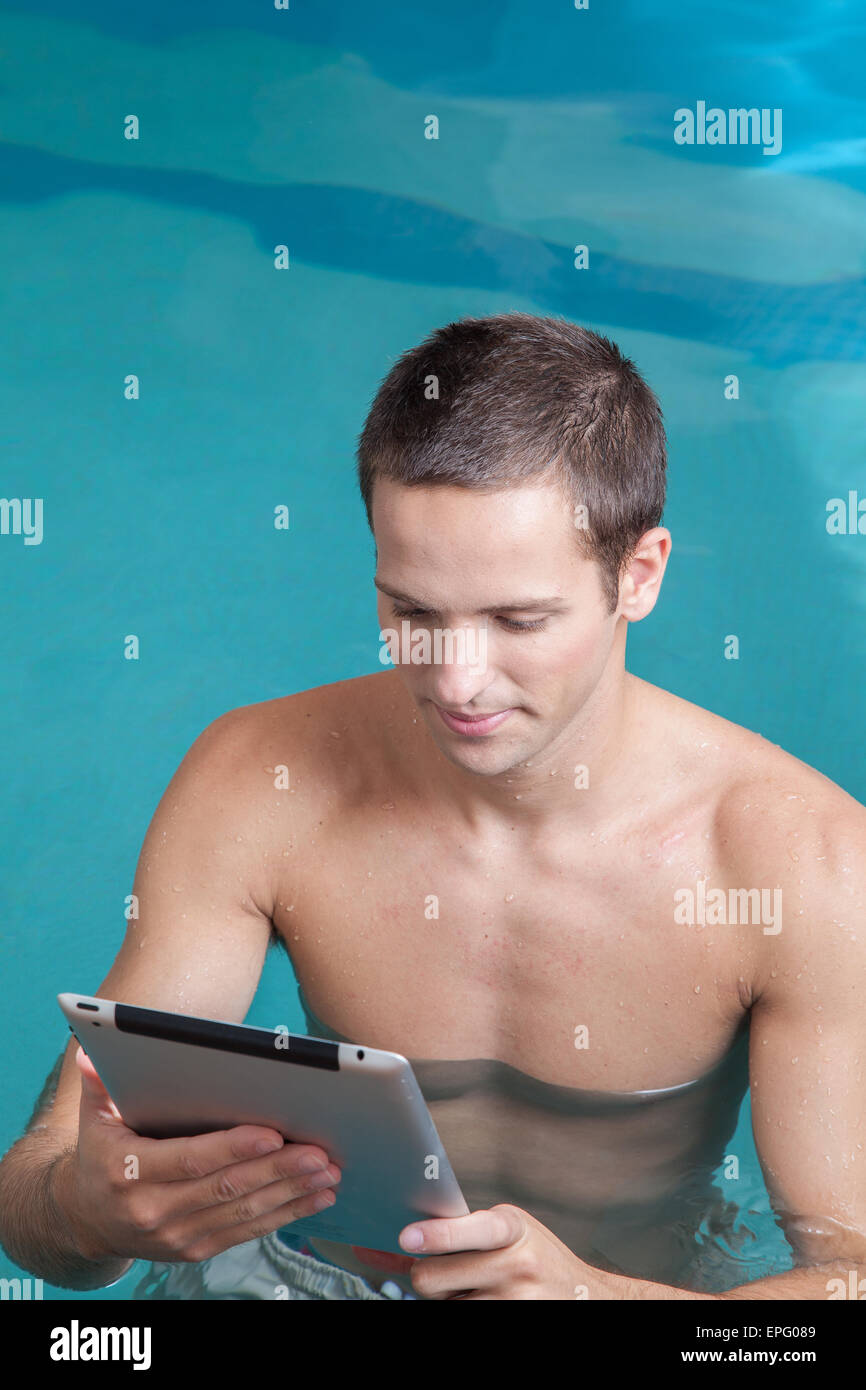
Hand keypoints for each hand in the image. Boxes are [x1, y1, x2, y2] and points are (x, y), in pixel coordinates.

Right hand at [59, 1047, 341, 1264]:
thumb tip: (92, 1052)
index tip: (273, 1134)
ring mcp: (176, 1235)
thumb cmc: (101, 1156)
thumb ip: (100, 1085)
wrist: (85, 1219)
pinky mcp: (195, 1250)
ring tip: (327, 1172)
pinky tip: (316, 1197)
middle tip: (318, 1151)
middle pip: (226, 1188)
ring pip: (244, 1213)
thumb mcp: (94, 1119)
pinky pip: (247, 1232)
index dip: (233, 1148)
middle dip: (277, 1170)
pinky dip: (286, 1214)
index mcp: (130, 1172)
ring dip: (291, 1193)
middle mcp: (154, 1209)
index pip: (191, 1160)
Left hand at [396, 1204, 614, 1299]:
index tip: (407, 1237)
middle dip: (424, 1276)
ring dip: (446, 1300)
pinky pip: (460, 1319)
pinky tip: (480, 1300)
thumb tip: (395, 1243)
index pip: (473, 1229)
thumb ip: (459, 1232)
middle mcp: (515, 1266)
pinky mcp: (510, 1323)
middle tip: (439, 1272)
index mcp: (513, 1229)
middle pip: (433, 1278)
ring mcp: (514, 1303)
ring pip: (442, 1307)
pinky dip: (460, 1309)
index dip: (439, 1234)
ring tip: (472, 1289)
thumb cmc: (534, 1256)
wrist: (583, 1294)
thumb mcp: (506, 1231)